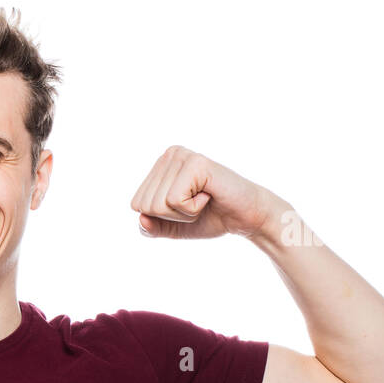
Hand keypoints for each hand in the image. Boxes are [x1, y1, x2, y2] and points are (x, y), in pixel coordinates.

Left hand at [129, 145, 273, 239]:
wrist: (246, 217)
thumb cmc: (211, 218)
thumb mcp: (173, 227)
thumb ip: (151, 227)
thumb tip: (140, 218)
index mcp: (160, 166)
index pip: (136, 204)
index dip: (161, 218)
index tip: (186, 206)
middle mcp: (169, 155)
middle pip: (144, 204)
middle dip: (171, 216)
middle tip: (197, 204)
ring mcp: (181, 156)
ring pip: (157, 204)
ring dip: (183, 213)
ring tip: (203, 199)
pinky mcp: (195, 163)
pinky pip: (174, 201)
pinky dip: (192, 209)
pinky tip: (208, 196)